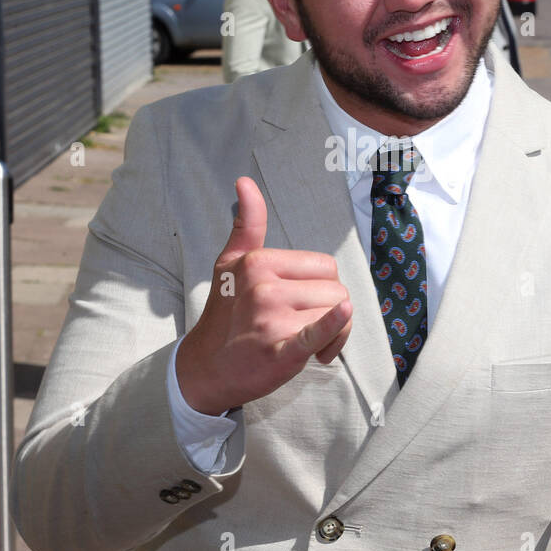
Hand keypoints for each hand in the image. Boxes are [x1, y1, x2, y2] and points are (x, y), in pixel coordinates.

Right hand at [175, 177, 353, 415]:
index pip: (325, 266)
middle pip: (335, 290)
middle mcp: (265, 287)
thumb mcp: (230, 263)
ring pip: (336, 314)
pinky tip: (343, 314)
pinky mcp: (281, 351)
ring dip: (332, 335)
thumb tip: (245, 181)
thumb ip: (247, 224)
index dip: (321, 287)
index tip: (301, 305)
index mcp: (258, 262)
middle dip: (329, 311)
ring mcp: (271, 319)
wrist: (208, 369)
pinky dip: (332, 326)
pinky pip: (316, 331)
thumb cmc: (225, 313)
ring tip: (305, 345)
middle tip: (304, 328)